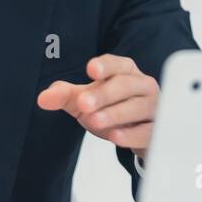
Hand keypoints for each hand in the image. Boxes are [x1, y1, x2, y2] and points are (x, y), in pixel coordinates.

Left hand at [36, 54, 156, 161]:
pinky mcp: (158, 130)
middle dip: (104, 94)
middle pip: (125, 85)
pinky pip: (148, 130)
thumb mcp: (85, 101)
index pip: (117, 64)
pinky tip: (116, 137)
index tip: (90, 69)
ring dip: (116, 114)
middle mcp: (143, 85)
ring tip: (94, 121)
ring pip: (138, 107)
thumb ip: (64, 96)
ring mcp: (154, 107)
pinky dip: (132, 134)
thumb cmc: (113, 108)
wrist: (139, 133)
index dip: (105, 66)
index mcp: (126, 72)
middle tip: (83, 103)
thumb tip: (43, 98)